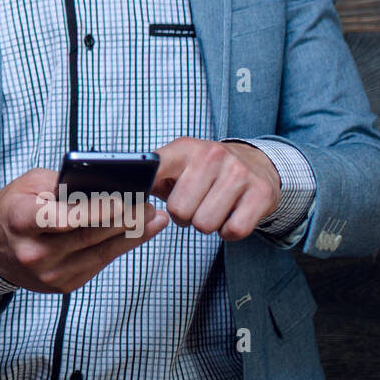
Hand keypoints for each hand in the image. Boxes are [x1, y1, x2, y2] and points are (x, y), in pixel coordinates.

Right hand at [0, 167, 168, 293]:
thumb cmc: (12, 209)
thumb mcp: (28, 185)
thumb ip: (63, 184)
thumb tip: (104, 186)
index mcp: (20, 221)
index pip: (63, 218)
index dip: (95, 211)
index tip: (124, 199)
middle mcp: (33, 253)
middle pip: (87, 237)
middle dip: (124, 220)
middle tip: (149, 206)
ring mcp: (48, 274)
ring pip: (99, 253)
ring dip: (131, 236)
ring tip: (154, 220)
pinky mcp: (62, 285)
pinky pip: (97, 264)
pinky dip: (118, 248)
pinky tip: (136, 235)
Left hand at [150, 137, 280, 241]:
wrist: (257, 163)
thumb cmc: (204, 171)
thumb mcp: (176, 165)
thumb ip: (148, 177)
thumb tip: (118, 194)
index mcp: (183, 148)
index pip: (151, 171)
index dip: (142, 192)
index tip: (138, 201)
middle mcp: (212, 155)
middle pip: (179, 211)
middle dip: (183, 216)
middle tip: (194, 204)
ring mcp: (238, 173)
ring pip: (205, 224)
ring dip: (206, 224)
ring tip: (211, 207)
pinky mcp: (261, 193)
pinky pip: (233, 231)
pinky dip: (229, 231)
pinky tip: (231, 214)